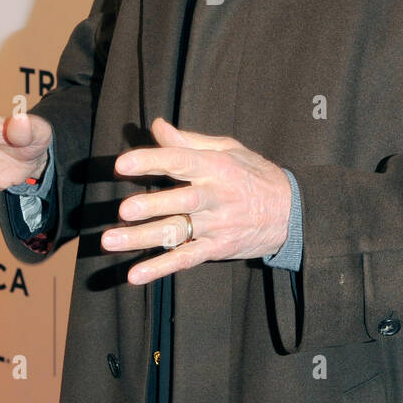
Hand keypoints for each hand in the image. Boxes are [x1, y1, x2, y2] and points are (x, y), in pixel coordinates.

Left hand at [102, 117, 291, 284]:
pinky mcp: (217, 249)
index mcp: (216, 167)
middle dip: (152, 206)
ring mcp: (216, 226)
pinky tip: (135, 275)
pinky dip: (160, 268)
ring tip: (110, 241)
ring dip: (142, 239)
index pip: (180, 161)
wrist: (292, 212)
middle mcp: (215, 197)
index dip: (151, 160)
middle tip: (124, 210)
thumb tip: (157, 126)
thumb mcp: (228, 149)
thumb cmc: (254, 174)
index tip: (122, 164)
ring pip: (176, 232)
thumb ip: (189, 141)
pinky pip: (185, 259)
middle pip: (180, 201)